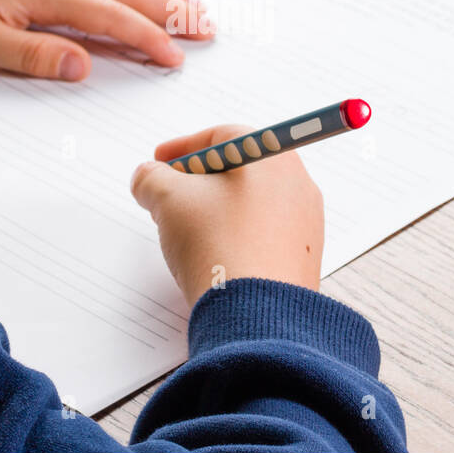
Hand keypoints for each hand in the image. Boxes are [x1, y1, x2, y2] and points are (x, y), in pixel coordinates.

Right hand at [130, 124, 324, 307]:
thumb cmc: (219, 246)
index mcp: (273, 156)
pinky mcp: (303, 257)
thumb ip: (151, 178)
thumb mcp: (168, 200)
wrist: (256, 315)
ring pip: (253, 203)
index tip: (160, 161)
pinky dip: (237, 235)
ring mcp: (306, 222)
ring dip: (218, 210)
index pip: (223, 137)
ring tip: (188, 231)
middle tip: (170, 195)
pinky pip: (265, 234)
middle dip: (200, 180)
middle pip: (241, 169)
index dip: (185, 147)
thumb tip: (147, 177)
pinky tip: (215, 255)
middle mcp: (298, 183)